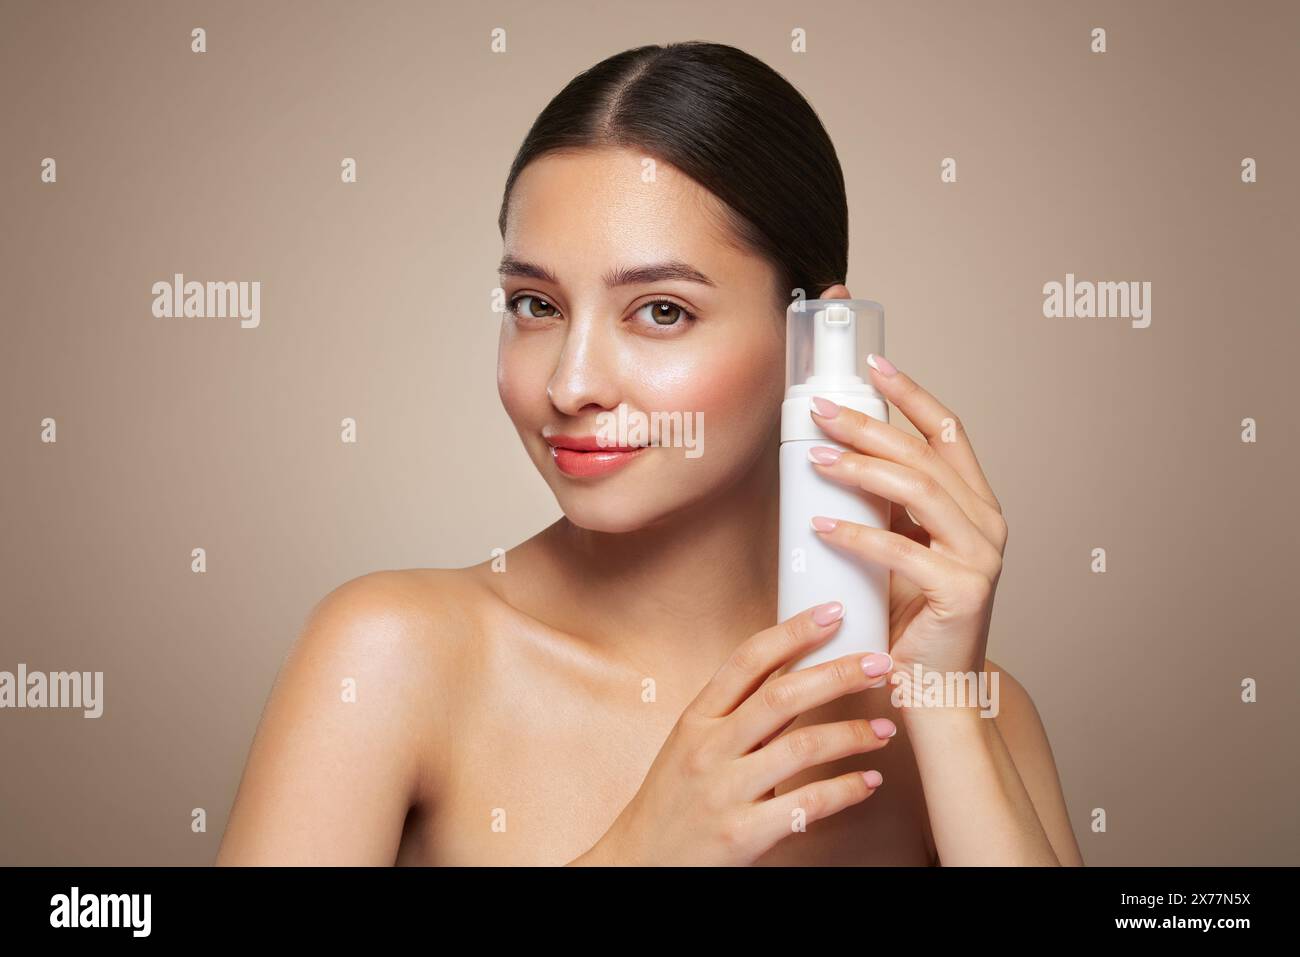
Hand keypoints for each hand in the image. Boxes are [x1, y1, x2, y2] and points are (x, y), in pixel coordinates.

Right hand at [579, 602, 896, 865]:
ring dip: (852, 733)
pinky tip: (868, 780)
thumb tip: (800, 676)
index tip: (832, 613)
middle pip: (782, 695)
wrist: (639, 863)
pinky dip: (845, 790)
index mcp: (697, 719)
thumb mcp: (693, 746)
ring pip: (801, 748)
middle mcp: (709, 749)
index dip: (793, 631)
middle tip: (880, 662)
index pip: (747, 660)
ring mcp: (724, 792)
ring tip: (885, 727)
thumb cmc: (673, 801)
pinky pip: (806, 805)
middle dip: (838, 673)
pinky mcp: (741, 835)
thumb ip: (740, 715)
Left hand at [802, 338, 1006, 686]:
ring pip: (916, 490)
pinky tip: (821, 525)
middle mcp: (987, 524)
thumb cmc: (914, 622)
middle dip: (868, 425)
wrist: (937, 693)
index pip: (947, 432)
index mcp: (976, 506)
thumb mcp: (903, 550)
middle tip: (821, 411)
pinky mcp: (962, 591)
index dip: (913, 394)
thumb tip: (835, 458)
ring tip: (815, 458)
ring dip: (860, 468)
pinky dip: (857, 535)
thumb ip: (888, 510)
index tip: (874, 364)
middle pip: (923, 454)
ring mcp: (981, 556)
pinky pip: (901, 550)